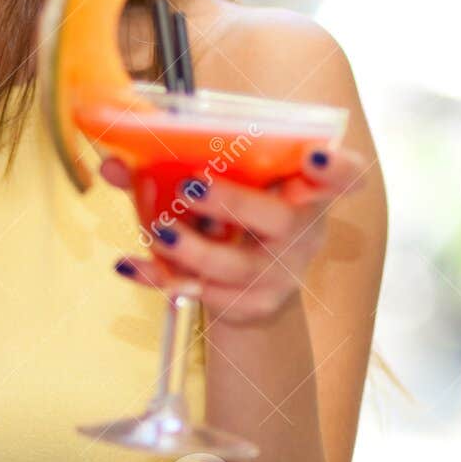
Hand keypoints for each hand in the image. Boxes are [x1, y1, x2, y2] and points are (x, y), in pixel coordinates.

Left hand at [102, 147, 368, 324]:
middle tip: (189, 187)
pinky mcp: (253, 305)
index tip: (314, 156)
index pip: (347, 175)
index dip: (338, 169)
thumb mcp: (226, 182)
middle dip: (233, 203)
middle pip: (281, 219)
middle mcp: (303, 230)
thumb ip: (173, 162)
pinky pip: (205, 296)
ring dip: (193, 249)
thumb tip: (113, 163)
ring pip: (239, 265)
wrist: (254, 281)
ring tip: (158, 231)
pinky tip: (129, 266)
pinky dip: (160, 279)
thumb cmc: (241, 211)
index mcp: (308, 186)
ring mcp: (282, 273)